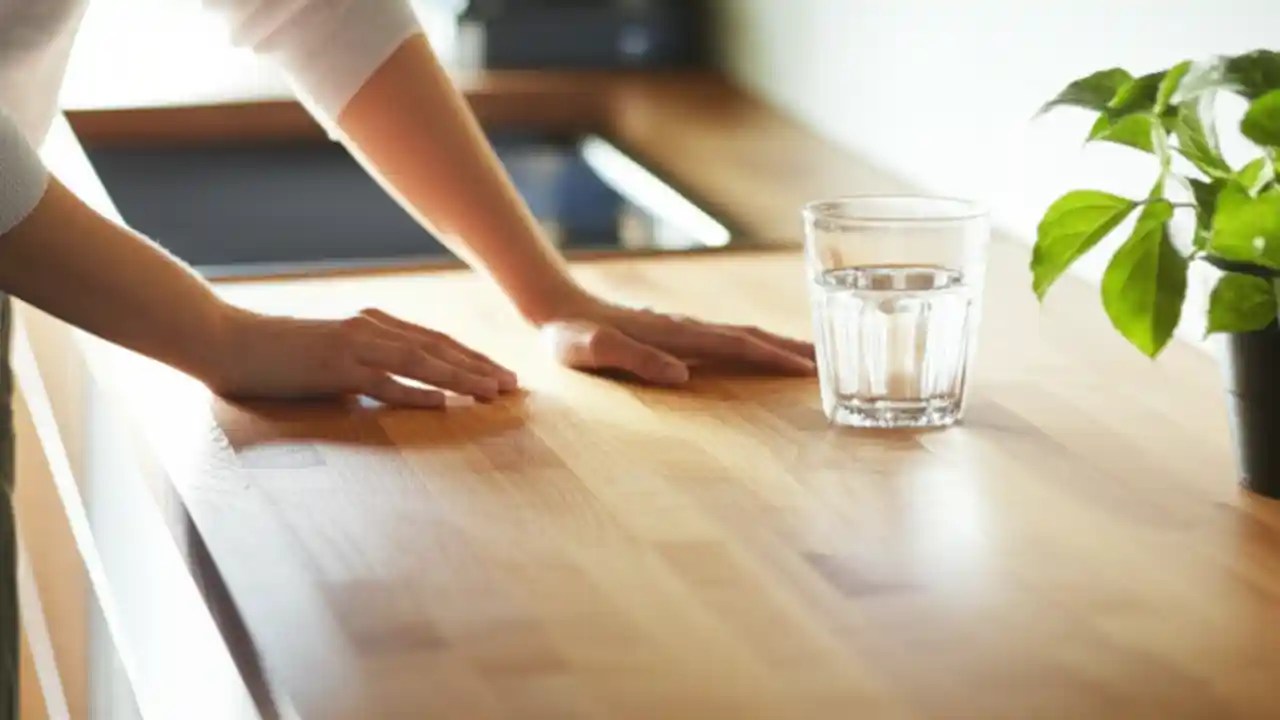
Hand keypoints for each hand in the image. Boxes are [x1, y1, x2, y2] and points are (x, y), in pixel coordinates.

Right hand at [203, 308, 516, 406]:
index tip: (500, 375)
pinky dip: (415, 393)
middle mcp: (371, 328)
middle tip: (513, 386)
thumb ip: (370, 369)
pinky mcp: (334, 367)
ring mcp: (354, 346)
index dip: (471, 358)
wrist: (231, 341)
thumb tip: (404, 391)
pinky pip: (383, 382)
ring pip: (421, 361)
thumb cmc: (282, 356)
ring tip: (492, 392)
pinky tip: (443, 404)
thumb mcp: (335, 359)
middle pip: (438, 348)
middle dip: (479, 367)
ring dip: (460, 377)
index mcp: (373, 324)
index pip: (435, 341)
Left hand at [540, 297, 815, 384]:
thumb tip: (682, 376)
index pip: (735, 346)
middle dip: (790, 349)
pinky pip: (727, 339)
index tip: (806, 370)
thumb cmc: (572, 337)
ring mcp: (685, 328)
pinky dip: (755, 345)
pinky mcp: (679, 333)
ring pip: (742, 335)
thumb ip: (634, 360)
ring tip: (812, 358)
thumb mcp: (594, 351)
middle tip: (831, 363)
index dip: (771, 358)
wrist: (559, 309)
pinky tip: (764, 352)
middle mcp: (687, 327)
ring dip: (778, 345)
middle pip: (750, 336)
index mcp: (675, 334)